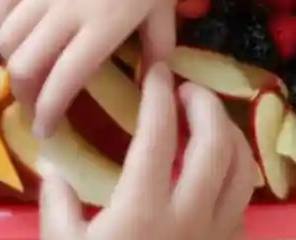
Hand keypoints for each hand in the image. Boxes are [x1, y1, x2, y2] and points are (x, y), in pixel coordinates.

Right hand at [0, 0, 184, 137]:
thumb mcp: (165, 5)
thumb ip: (158, 46)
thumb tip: (156, 83)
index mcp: (104, 26)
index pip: (64, 80)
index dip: (48, 112)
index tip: (45, 132)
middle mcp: (68, 11)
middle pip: (25, 63)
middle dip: (24, 93)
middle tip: (34, 104)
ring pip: (8, 34)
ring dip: (10, 60)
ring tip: (24, 71)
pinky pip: (5, 0)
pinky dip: (1, 23)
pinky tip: (11, 32)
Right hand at [39, 64, 256, 239]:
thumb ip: (58, 208)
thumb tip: (52, 170)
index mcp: (143, 209)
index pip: (159, 134)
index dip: (158, 96)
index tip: (154, 72)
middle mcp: (189, 216)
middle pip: (215, 142)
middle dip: (204, 105)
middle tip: (184, 88)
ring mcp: (215, 235)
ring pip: (240, 168)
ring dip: (226, 133)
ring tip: (203, 118)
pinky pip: (242, 199)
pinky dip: (234, 170)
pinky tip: (214, 168)